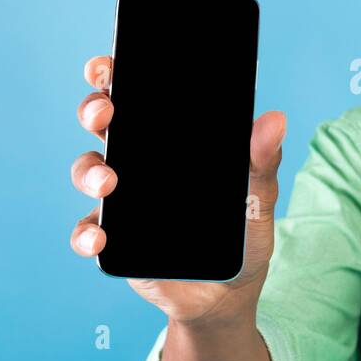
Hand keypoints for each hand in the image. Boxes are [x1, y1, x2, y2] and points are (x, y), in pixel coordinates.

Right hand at [69, 53, 286, 325]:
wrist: (230, 296)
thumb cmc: (242, 235)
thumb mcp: (259, 198)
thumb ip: (262, 162)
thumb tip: (275, 120)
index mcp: (171, 141)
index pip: (138, 94)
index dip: (115, 74)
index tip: (108, 64)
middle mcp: (140, 162)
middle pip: (104, 122)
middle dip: (95, 109)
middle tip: (106, 115)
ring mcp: (122, 199)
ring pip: (89, 169)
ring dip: (89, 171)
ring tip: (108, 183)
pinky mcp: (114, 239)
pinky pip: (87, 230)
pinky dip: (86, 233)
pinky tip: (99, 237)